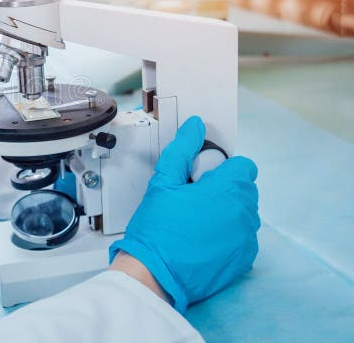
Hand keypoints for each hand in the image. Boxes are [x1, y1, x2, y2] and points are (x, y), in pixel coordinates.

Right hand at [109, 116, 259, 312]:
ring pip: (244, 213)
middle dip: (224, 189)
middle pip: (245, 189)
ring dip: (227, 212)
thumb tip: (195, 127)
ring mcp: (246, 239)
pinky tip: (202, 238)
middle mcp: (244, 214)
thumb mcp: (163, 182)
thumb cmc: (157, 229)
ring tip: (196, 220)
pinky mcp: (244, 259)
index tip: (203, 177)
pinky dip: (228, 235)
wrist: (154, 273)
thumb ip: (182, 150)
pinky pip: (242, 237)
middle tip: (194, 198)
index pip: (244, 166)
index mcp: (228, 190)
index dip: (223, 168)